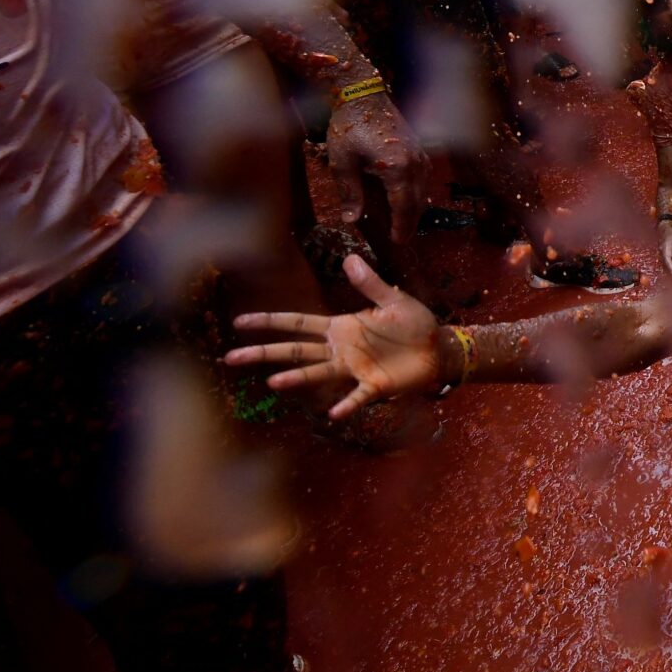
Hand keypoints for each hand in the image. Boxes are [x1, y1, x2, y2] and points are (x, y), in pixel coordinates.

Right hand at [226, 254, 441, 418]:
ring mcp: (354, 369)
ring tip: (273, 382)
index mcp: (341, 326)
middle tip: (231, 357)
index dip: (270, 322)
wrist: (440, 347)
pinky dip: (347, 404)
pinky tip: (333, 413)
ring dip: (297, 377)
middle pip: (295, 350)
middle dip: (264, 352)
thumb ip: (370, 283)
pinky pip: (357, 396)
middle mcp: (340, 349)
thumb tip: (350, 257)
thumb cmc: (415, 324)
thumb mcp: (393, 299)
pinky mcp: (375, 386)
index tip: (240, 322)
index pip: (298, 323)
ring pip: (317, 373)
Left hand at [325, 91, 428, 242]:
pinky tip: (409, 196)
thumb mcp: (342, 162)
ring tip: (405, 221)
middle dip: (411, 221)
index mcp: (397, 168)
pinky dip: (418, 191)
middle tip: (402, 237)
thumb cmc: (349, 126)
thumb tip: (351, 219)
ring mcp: (420, 153)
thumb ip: (350, 192)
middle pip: (418, 201)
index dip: (401, 226)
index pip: (404, 206)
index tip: (397, 241)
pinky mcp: (419, 146)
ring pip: (424, 189)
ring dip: (416, 207)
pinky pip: (424, 176)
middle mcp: (415, 162)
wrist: (362, 94)